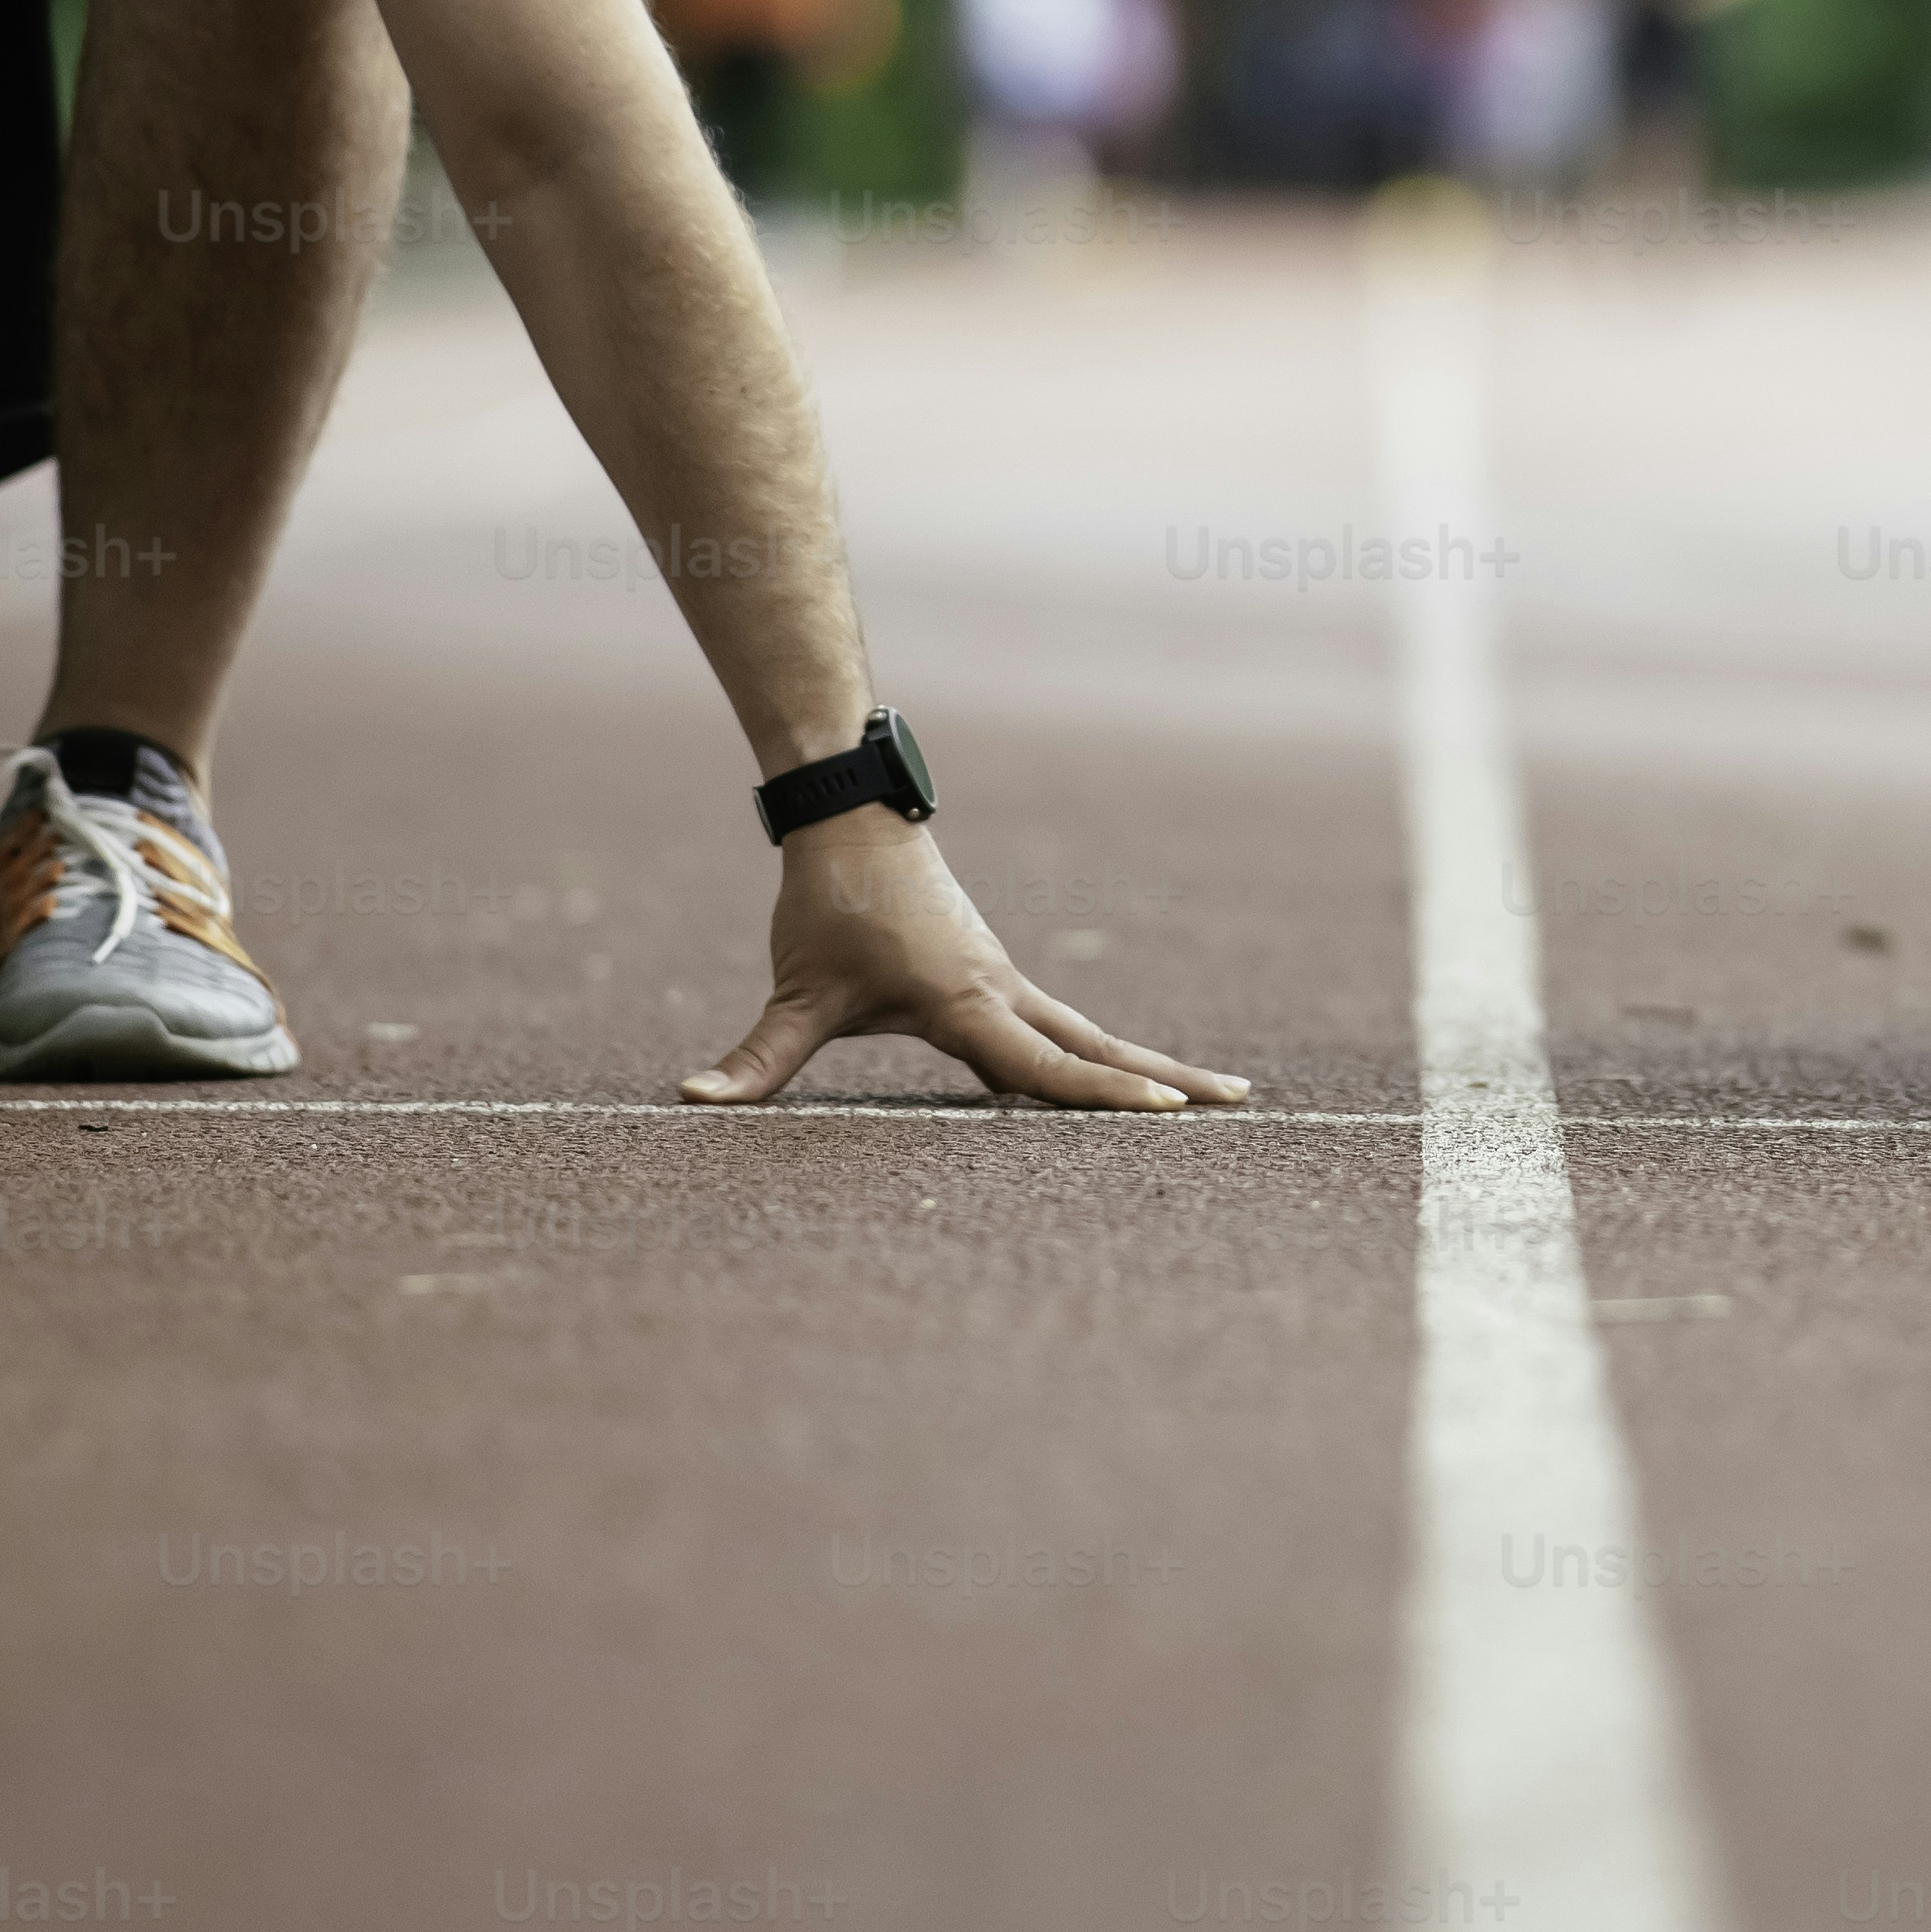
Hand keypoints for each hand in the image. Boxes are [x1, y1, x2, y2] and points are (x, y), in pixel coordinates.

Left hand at [678, 814, 1247, 1111]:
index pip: (1044, 1065)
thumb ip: (755, 1060)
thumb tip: (691, 1103)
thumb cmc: (828, 904)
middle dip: (1167, 1080)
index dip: (1102, 1097)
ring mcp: (1004, 978)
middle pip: (1098, 1047)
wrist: (852, 816)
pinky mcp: (991, 972)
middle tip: (1239, 1106)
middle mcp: (1001, 989)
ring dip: (1144, 1064)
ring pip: (1086, 1033)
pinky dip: (1096, 1054)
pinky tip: (1113, 1079)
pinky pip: (1057, 1024)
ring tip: (1208, 1097)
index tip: (1168, 1115)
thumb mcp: (796, 990)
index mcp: (966, 1001)